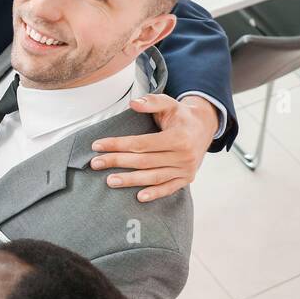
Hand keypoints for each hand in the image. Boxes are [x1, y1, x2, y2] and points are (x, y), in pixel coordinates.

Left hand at [89, 94, 216, 201]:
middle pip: (144, 161)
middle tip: (95, 163)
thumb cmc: (181, 116)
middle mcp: (184, 155)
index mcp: (179, 137)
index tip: (97, 145)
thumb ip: (152, 102)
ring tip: (109, 181)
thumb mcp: (169, 103)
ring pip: (154, 177)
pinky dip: (155, 193)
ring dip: (130, 180)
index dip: (118, 144)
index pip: (142, 143)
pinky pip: (169, 188)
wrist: (204, 128)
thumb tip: (133, 103)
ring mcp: (186, 169)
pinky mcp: (187, 179)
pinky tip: (139, 197)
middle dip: (117, 162)